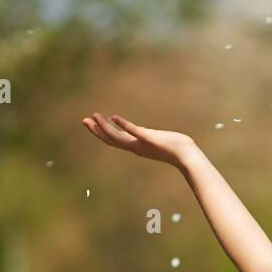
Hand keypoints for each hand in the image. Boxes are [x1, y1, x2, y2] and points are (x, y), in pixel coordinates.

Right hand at [80, 111, 195, 166]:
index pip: (113, 140)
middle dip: (97, 130)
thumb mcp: (154, 140)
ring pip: (118, 137)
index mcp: (135, 147)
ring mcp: (142, 143)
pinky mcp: (150, 139)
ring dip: (105, 127)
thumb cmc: (174, 148)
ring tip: (94, 116)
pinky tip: (114, 117)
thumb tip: (142, 132)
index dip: (100, 133)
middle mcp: (136, 147)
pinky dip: (124, 125)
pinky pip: (134, 132)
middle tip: (84, 121)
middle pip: (111, 140)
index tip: (90, 122)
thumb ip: (145, 136)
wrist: (187, 156)